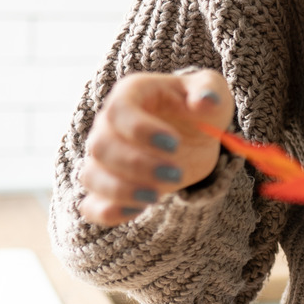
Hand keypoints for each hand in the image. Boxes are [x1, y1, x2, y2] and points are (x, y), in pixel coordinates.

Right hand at [76, 69, 234, 226]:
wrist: (193, 134)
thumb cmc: (199, 106)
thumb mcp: (211, 90)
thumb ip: (209, 91)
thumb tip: (205, 101)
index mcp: (131, 94)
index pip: (119, 110)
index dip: (141, 129)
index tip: (175, 144)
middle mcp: (108, 125)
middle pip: (101, 147)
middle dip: (137, 165)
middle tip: (175, 174)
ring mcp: (104, 158)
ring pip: (91, 176)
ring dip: (122, 191)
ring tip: (157, 196)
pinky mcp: (109, 188)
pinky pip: (91, 205)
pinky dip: (107, 213)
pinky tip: (137, 211)